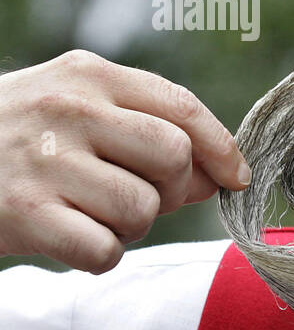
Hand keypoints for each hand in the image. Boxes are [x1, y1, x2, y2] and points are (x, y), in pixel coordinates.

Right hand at [0, 50, 248, 272]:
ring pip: (143, 209)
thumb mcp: (72, 108)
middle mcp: (67, 109)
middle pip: (173, 159)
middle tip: (132, 195)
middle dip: (169, 190)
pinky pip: (106, 250)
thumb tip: (219, 174)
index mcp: (87, 75)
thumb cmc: (14, 140)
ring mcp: (44, 161)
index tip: (236, 176)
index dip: (222, 147)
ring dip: (129, 226)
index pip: (181, 107)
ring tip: (88, 212)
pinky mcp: (24, 213)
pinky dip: (99, 255)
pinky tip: (68, 237)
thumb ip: (142, 129)